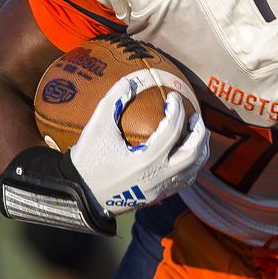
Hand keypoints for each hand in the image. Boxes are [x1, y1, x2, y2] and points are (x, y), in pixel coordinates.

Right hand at [70, 75, 208, 214]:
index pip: (172, 131)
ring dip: (200, 150)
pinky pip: (182, 182)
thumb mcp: (96, 128)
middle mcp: (156, 178)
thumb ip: (114, 100)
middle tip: (196, 117)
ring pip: (192, 170)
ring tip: (199, 133)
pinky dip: (191, 167)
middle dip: (198, 133)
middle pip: (192, 153)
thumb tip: (131, 80)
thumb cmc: (86, 161)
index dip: (176, 110)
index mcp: (145, 161)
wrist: (78, 197)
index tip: (174, 97)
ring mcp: (158, 191)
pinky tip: (188, 155)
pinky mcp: (156, 198)